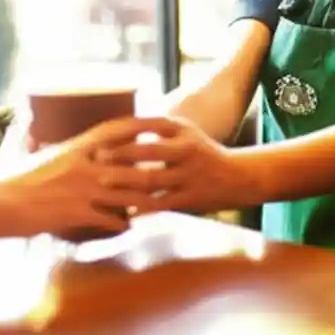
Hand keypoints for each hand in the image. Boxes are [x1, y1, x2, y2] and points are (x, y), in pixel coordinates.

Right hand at [0, 117, 162, 239]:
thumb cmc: (7, 177)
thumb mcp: (23, 149)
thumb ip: (32, 134)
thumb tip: (28, 117)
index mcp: (73, 147)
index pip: (114, 129)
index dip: (139, 124)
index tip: (159, 121)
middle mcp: (83, 166)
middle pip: (130, 164)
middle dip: (151, 169)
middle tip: (169, 170)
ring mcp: (82, 190)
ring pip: (127, 194)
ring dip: (144, 201)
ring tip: (157, 204)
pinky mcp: (77, 214)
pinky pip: (109, 218)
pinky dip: (121, 223)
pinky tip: (128, 227)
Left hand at [107, 116, 267, 215]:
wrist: (237, 178)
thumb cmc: (201, 152)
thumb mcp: (185, 132)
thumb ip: (157, 128)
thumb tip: (120, 124)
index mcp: (183, 133)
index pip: (149, 126)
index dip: (125, 131)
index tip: (102, 135)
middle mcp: (187, 151)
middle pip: (149, 152)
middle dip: (122, 156)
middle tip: (97, 160)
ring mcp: (189, 176)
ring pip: (152, 180)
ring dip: (126, 183)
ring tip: (103, 184)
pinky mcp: (191, 199)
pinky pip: (161, 204)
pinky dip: (142, 208)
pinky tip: (123, 210)